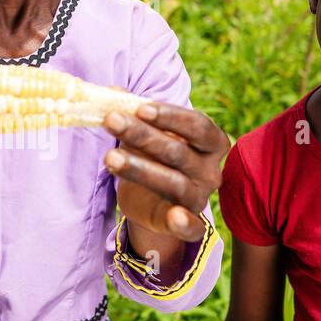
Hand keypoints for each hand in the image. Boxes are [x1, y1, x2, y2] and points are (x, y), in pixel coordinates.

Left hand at [103, 103, 228, 241]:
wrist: (151, 202)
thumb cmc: (154, 158)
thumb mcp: (146, 134)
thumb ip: (134, 113)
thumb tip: (113, 92)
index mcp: (211, 142)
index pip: (197, 125)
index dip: (169, 116)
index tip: (139, 108)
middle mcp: (210, 170)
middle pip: (178, 151)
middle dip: (142, 135)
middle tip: (111, 120)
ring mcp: (200, 197)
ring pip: (174, 183)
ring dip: (140, 169)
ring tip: (110, 157)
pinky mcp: (187, 224)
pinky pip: (192, 227)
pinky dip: (185, 223)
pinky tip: (174, 216)